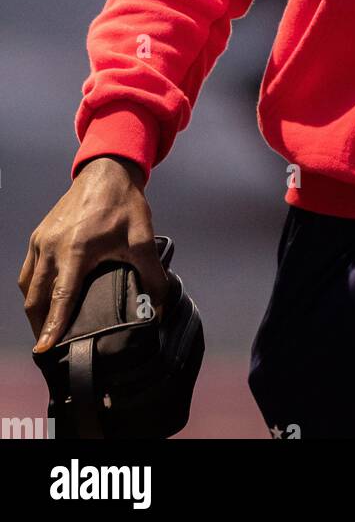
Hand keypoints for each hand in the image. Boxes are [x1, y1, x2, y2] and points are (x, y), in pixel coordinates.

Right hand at [19, 155, 169, 352]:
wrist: (107, 171)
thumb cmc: (124, 205)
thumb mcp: (143, 239)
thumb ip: (152, 274)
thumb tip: (160, 306)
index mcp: (77, 249)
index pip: (60, 297)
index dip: (52, 327)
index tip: (43, 350)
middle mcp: (52, 247)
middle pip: (36, 298)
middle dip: (40, 326)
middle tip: (48, 347)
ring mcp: (41, 240)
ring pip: (28, 286)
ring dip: (34, 309)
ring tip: (46, 328)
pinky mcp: (38, 235)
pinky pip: (27, 271)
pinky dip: (32, 290)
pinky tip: (43, 300)